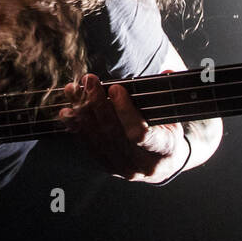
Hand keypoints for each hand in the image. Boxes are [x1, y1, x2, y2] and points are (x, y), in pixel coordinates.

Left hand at [58, 73, 187, 183]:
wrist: (163, 164)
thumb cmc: (168, 133)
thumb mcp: (173, 115)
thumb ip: (167, 96)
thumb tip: (166, 72)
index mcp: (163, 149)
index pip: (140, 133)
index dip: (125, 111)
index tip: (115, 88)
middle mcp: (141, 164)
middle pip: (113, 133)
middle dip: (98, 104)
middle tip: (90, 81)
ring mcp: (122, 168)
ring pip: (97, 139)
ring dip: (82, 112)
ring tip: (74, 90)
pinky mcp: (107, 166)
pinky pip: (89, 146)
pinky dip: (77, 127)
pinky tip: (68, 111)